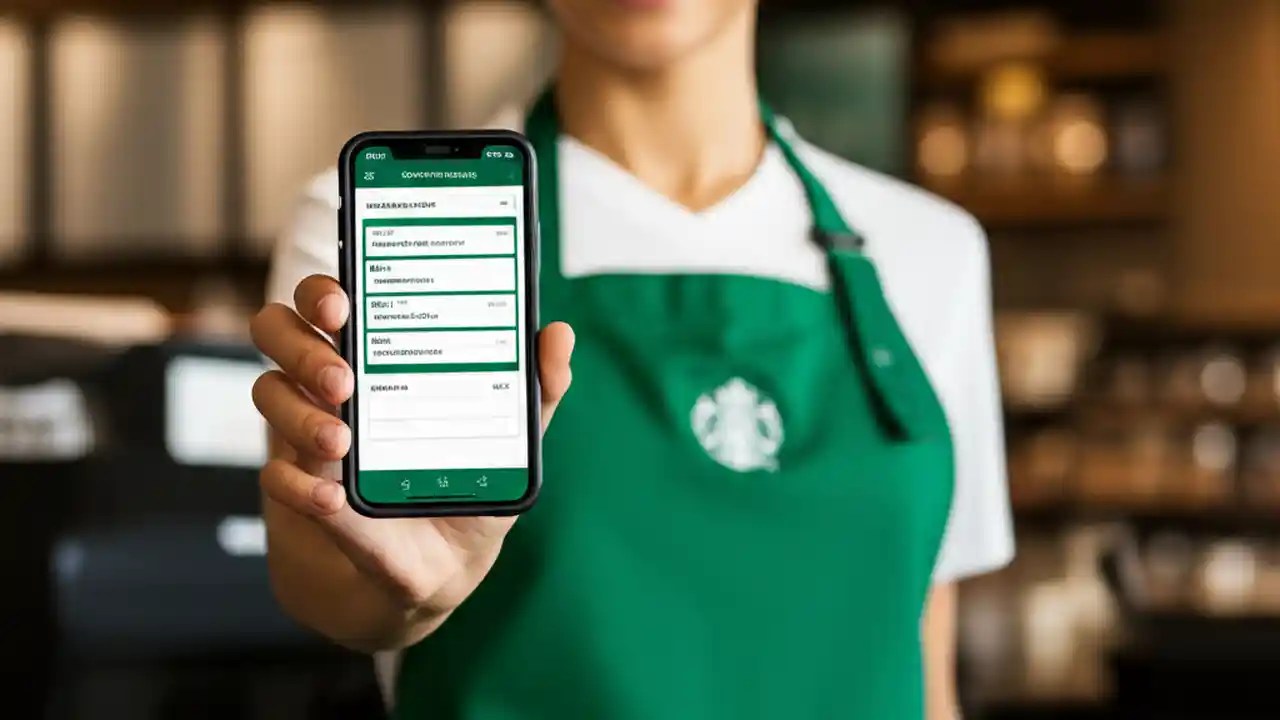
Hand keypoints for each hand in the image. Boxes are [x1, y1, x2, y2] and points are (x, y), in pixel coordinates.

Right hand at [250, 274, 573, 617]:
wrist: (436, 573)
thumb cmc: (469, 490)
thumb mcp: (509, 445)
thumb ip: (535, 393)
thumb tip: (559, 336)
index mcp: (380, 356)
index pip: (331, 300)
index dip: (321, 290)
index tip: (342, 304)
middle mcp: (333, 383)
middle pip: (277, 329)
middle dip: (303, 347)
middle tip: (345, 380)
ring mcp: (307, 433)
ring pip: (266, 391)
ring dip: (298, 414)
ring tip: (342, 444)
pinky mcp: (298, 489)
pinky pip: (272, 477)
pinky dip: (296, 486)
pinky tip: (332, 500)